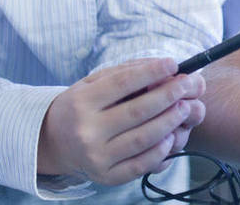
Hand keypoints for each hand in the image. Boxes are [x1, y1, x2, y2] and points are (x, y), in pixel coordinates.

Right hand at [37, 57, 206, 185]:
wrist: (53, 142)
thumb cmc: (81, 106)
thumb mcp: (93, 83)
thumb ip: (126, 72)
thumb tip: (163, 66)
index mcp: (82, 103)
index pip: (123, 83)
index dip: (151, 72)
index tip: (173, 63)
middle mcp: (87, 131)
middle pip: (138, 111)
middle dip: (169, 95)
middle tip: (187, 84)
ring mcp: (97, 156)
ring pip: (144, 139)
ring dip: (171, 121)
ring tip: (184, 108)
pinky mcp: (107, 176)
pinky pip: (141, 165)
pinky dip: (161, 151)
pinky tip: (171, 136)